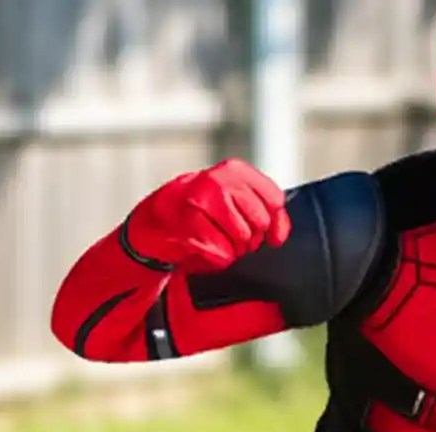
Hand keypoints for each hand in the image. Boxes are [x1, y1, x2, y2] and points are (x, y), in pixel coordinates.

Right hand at [124, 158, 291, 272]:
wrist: (156, 222)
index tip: (270, 236)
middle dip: (252, 238)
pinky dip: (218, 258)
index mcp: (235, 170)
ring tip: (218, 240)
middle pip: (260, 221)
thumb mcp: (233, 200)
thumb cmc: (199, 211)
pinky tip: (205, 247)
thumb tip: (279, 233)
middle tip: (235, 238)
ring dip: (235, 248)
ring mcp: (201, 200)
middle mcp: (218, 180)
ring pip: (243, 237)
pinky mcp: (188, 224)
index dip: (276, 224)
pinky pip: (223, 252)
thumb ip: (262, 208)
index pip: (274, 198)